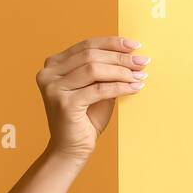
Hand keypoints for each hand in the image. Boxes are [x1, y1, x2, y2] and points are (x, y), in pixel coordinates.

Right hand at [35, 36, 148, 163]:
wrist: (72, 149)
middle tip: (143, 61)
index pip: (86, 45)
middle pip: (91, 55)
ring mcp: (54, 88)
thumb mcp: (96, 88)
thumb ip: (106, 71)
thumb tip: (132, 56)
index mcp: (54, 64)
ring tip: (140, 75)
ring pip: (94, 70)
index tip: (135, 45)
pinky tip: (135, 87)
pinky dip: (120, 87)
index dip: (112, 43)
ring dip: (122, 71)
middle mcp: (49, 73)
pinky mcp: (64, 103)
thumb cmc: (85, 118)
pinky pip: (99, 89)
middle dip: (120, 57)